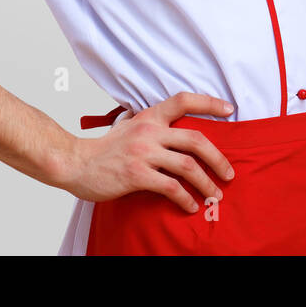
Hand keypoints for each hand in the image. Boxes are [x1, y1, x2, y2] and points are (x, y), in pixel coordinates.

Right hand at [63, 92, 236, 211]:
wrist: (75, 162)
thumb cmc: (104, 148)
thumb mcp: (129, 126)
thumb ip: (151, 125)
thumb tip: (174, 128)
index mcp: (149, 117)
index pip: (184, 100)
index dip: (209, 103)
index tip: (230, 109)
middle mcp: (149, 131)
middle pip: (196, 139)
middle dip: (218, 158)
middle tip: (229, 173)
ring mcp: (143, 153)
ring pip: (188, 166)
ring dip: (206, 183)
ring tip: (215, 195)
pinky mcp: (136, 175)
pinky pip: (171, 187)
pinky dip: (185, 198)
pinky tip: (190, 206)